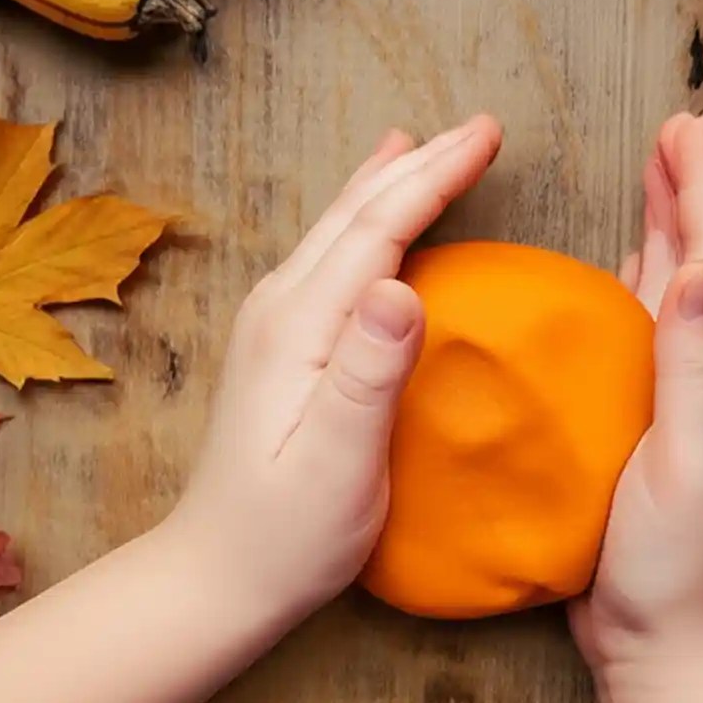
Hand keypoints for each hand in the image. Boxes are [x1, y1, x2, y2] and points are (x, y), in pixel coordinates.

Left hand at [166, 115, 503, 621]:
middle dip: (420, 163)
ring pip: (341, 228)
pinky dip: (368, 221)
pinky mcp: (280, 344)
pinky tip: (373, 219)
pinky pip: (333, 256)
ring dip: (391, 182)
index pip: (377, 230)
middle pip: (356, 213)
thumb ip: (368, 373)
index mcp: (300, 327)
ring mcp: (274, 323)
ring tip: (424, 144)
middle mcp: (279, 308)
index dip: (434, 177)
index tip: (485, 137)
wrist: (217, 574)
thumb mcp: (338, 463)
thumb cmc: (287, 533)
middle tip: (479, 127)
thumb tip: (402, 286)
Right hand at [569, 114, 702, 702]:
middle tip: (671, 136)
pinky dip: (627, 297)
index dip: (702, 192)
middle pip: (701, 265)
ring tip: (649, 185)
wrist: (664, 644)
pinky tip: (606, 287)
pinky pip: (637, 340)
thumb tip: (698, 266)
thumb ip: (693, 366)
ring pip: (671, 297)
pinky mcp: (641, 427)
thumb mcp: (691, 460)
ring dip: (662, 237)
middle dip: (687, 197)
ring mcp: (677, 402)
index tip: (686, 131)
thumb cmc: (682, 567)